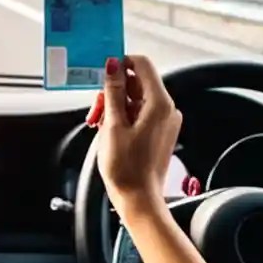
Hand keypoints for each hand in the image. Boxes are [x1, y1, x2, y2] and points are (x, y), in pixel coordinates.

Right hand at [93, 55, 182, 215]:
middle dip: (112, 91)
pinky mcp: (159, 131)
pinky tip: (109, 131)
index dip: (120, 64)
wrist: (138, 198)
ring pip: (135, 97)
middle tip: (96, 110)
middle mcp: (167, 109)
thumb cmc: (126, 167)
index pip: (142, 64)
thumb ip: (112, 91)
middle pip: (137, 82)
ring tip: (100, 124)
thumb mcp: (113, 124)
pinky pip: (139, 112)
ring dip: (114, 105)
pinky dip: (122, 116)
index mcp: (159, 103)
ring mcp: (164, 121)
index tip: (102, 75)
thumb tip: (112, 64)